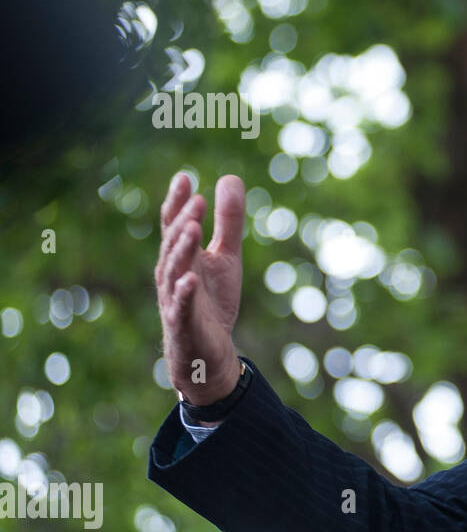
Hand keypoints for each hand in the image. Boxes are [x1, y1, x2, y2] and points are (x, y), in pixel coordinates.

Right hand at [155, 172, 245, 405]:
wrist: (209, 353)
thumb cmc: (213, 301)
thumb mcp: (226, 257)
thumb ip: (228, 221)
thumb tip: (229, 177)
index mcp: (183, 257)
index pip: (175, 225)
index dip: (178, 202)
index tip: (184, 178)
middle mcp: (173, 275)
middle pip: (173, 244)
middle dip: (182, 221)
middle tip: (197, 200)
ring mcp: (175, 299)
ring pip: (174, 271)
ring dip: (182, 249)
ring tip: (192, 227)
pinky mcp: (183, 324)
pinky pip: (181, 306)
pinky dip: (184, 292)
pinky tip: (190, 278)